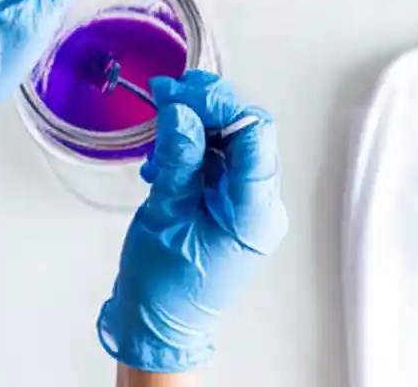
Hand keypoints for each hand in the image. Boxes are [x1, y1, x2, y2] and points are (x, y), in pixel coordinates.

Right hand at [98, 71, 287, 372]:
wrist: (158, 324)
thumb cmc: (163, 285)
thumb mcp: (164, 217)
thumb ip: (177, 162)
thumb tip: (181, 111)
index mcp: (254, 212)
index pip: (256, 135)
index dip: (221, 104)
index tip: (182, 93)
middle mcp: (259, 204)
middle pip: (248, 132)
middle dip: (207, 106)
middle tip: (168, 93)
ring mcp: (245, 203)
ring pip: (231, 141)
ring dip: (195, 124)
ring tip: (159, 125)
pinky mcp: (227, 203)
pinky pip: (217, 160)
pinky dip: (190, 146)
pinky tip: (162, 156)